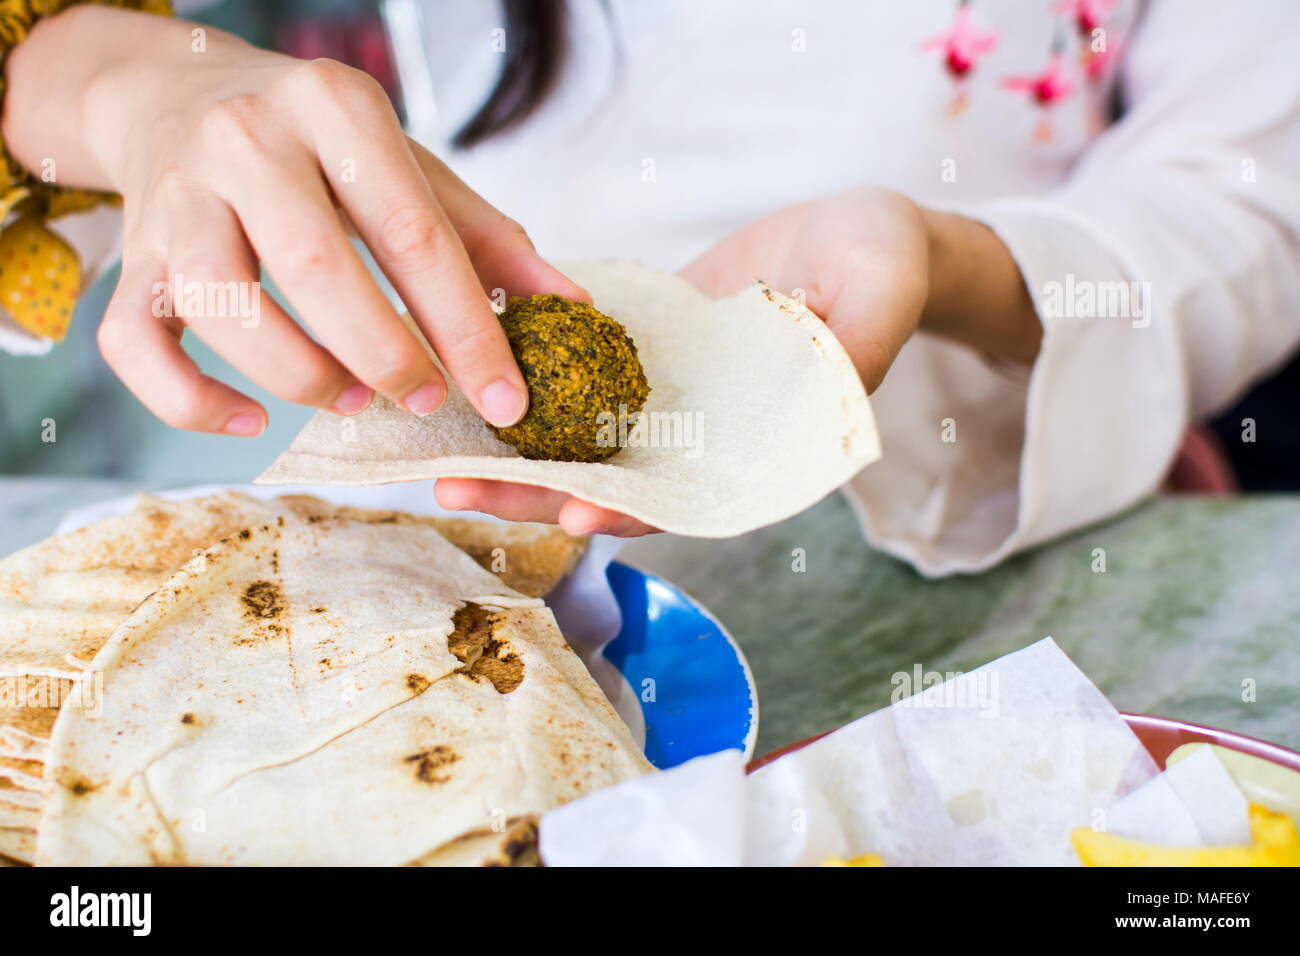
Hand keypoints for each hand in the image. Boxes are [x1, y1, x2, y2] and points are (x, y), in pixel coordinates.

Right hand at [4, 7, 584, 434]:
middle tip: (428, 401)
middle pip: (317, 268)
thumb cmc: (315, 145)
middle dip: (387, 355)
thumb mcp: (408, 166)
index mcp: (336, 111)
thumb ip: (487, 238)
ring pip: (223, 306)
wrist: (175, 95)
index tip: (505, 398)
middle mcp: (247, 142)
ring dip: (301, 376)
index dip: (466, 328)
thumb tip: (571, 306)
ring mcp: (177, 197)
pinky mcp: (131, 257)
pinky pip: (136, 346)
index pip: (414, 233)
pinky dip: (191, 403)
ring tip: (353, 399)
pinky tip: (251, 422)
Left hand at [436, 190, 931, 534]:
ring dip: (513, 449)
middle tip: (455, 489)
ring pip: (581, 437)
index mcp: (756, 449)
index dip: (630, 512)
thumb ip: (857, 350)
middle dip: (534, 491)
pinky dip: (529, 382)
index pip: (686, 498)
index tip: (573, 517)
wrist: (856, 232)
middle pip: (610, 480)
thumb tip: (838, 389)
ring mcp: (667, 400)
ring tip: (440, 452)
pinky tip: (471, 374)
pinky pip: (578, 376)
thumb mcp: (881, 298)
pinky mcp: (640, 356)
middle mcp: (702, 437)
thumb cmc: (884, 266)